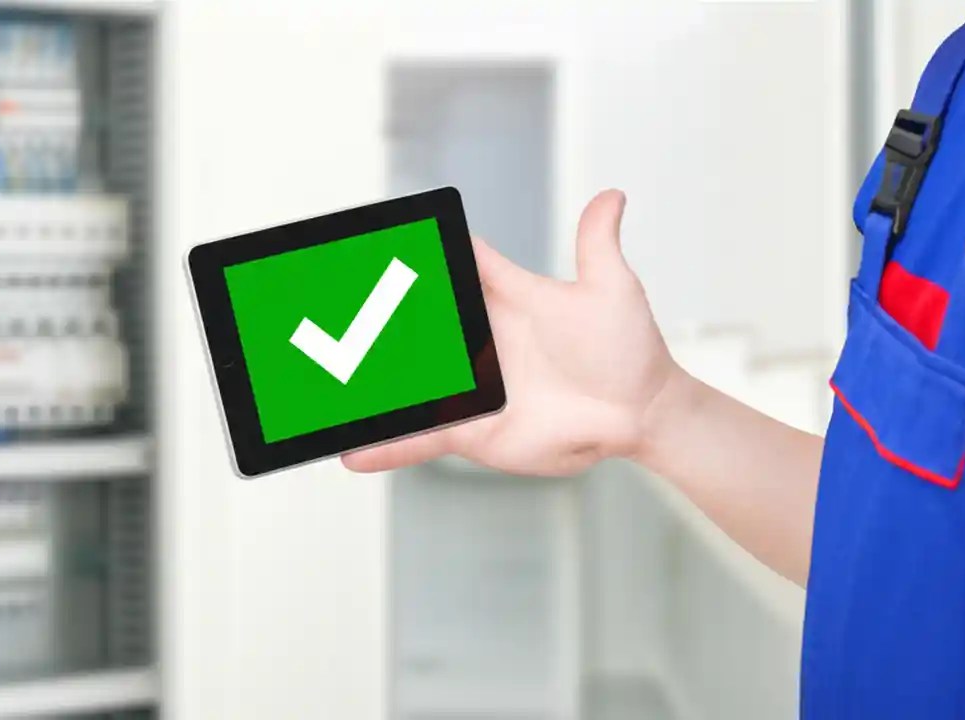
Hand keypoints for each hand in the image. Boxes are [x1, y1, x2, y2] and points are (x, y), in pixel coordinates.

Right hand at [343, 189, 683, 476]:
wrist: (641, 413)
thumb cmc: (628, 350)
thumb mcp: (610, 289)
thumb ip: (596, 244)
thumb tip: (611, 196)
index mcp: (502, 299)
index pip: (449, 266)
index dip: (416, 252)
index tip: (378, 240)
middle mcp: (478, 341)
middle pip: (413, 324)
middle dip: (372, 315)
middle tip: (331, 304)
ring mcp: (471, 386)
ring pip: (406, 381)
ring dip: (367, 382)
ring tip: (323, 378)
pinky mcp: (473, 429)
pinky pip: (422, 436)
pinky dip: (386, 444)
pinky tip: (350, 450)